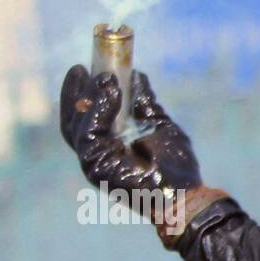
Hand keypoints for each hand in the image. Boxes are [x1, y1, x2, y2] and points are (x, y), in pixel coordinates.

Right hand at [59, 65, 202, 194]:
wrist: (185, 192)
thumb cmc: (176, 165)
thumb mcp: (159, 124)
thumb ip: (144, 103)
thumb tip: (136, 74)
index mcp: (109, 146)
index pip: (86, 117)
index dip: (82, 93)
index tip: (86, 68)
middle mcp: (97, 154)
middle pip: (74, 120)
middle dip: (75, 92)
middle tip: (83, 68)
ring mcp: (93, 162)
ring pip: (78, 124)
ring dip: (91, 96)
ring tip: (105, 78)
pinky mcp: (96, 166)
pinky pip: (90, 132)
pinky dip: (98, 109)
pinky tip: (110, 92)